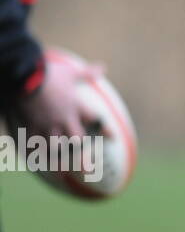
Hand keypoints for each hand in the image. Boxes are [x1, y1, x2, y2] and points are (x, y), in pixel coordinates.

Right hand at [8, 57, 112, 171]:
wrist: (24, 77)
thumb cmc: (49, 74)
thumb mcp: (71, 73)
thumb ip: (87, 73)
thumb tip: (103, 67)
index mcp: (75, 106)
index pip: (95, 119)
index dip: (105, 129)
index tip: (113, 137)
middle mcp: (63, 119)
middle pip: (77, 139)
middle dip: (81, 147)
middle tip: (84, 157)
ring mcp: (46, 124)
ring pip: (55, 147)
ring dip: (58, 154)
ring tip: (61, 165)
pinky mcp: (30, 126)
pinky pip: (33, 144)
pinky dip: (34, 151)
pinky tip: (36, 158)